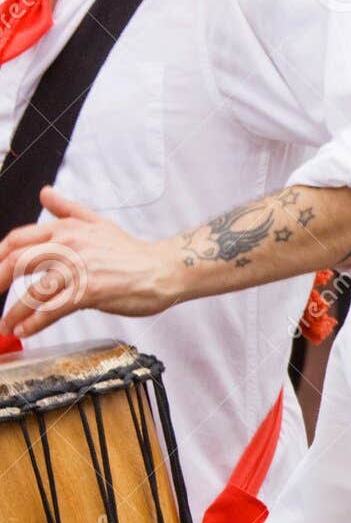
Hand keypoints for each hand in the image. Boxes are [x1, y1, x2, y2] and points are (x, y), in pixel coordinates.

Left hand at [0, 188, 184, 336]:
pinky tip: (24, 330)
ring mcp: (78, 268)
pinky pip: (51, 309)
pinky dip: (33, 323)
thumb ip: (67, 209)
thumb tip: (45, 193)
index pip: (17, 239)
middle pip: (15, 262)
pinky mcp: (88, 291)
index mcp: (66, 229)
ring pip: (32, 292)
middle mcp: (68, 245)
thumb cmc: (131, 252)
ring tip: (6, 325)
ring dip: (13, 312)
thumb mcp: (97, 223)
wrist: (163, 269)